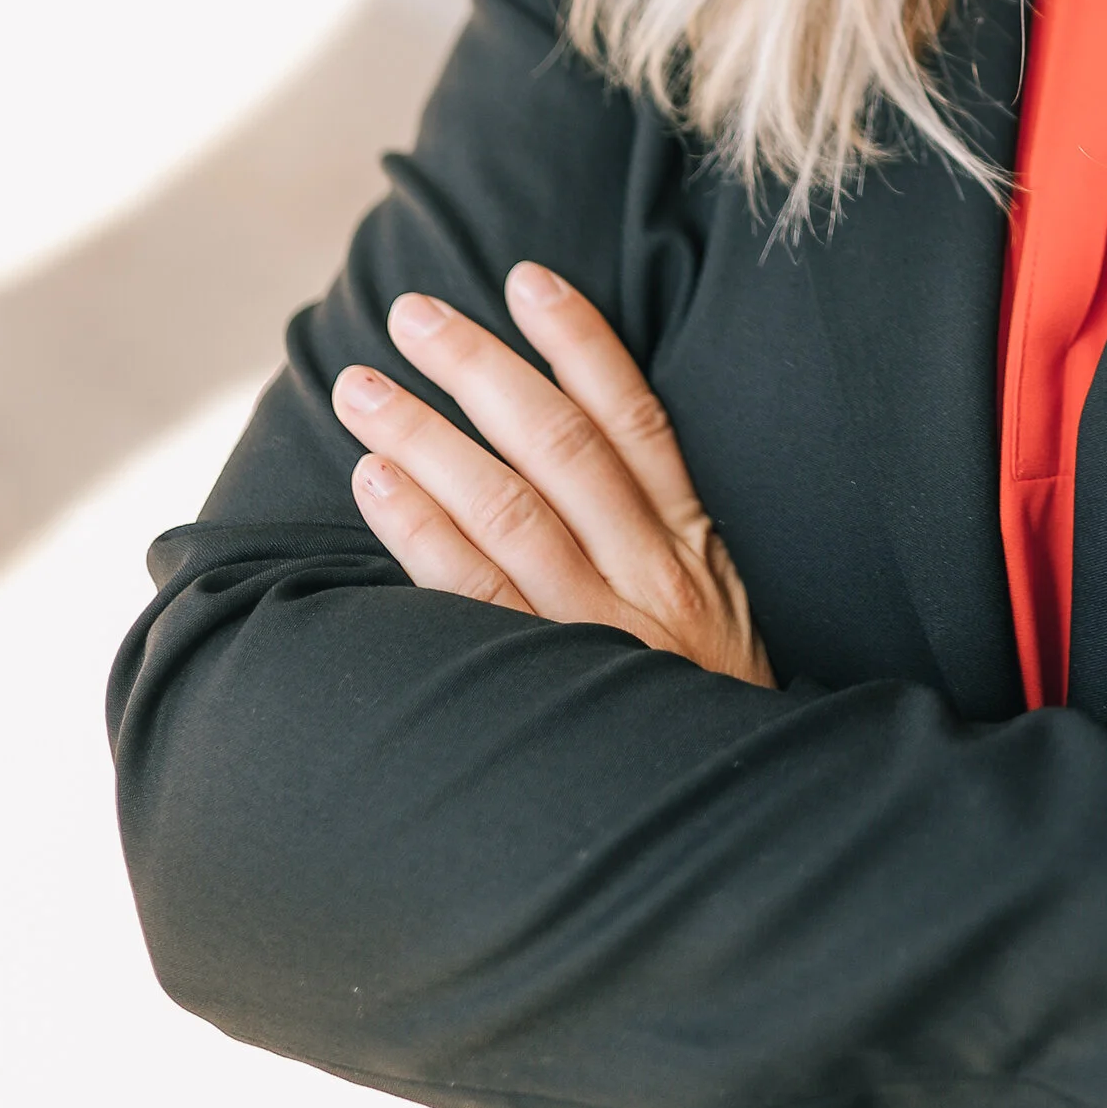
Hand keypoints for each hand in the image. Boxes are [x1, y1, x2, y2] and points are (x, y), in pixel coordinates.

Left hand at [332, 265, 773, 685]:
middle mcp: (649, 580)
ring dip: (428, 437)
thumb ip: (659, 540)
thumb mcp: (713, 614)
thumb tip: (575, 451)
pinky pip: (477, 599)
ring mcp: (598, 636)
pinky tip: (377, 483)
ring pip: (507, 510)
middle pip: (559, 447)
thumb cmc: (707, 717)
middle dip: (480, 369)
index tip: (526, 277)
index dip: (581, 340)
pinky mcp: (552, 691)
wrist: (744, 830)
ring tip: (362, 388)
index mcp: (692, 549)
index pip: (635, 418)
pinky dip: (423, 532)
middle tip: (410, 313)